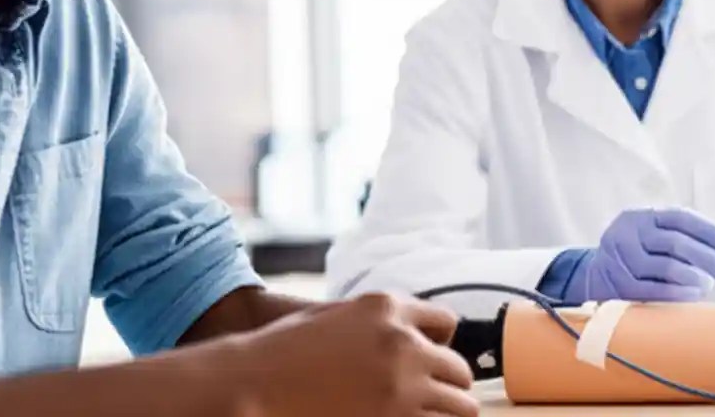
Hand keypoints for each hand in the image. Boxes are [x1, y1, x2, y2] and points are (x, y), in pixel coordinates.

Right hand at [234, 293, 478, 416]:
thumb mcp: (333, 317)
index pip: (446, 323)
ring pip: (461, 408)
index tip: (427, 363)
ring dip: (446, 414)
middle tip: (426, 399)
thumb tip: (409, 338)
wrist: (253, 382)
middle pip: (458, 370)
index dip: (438, 345)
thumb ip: (374, 322)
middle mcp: (402, 342)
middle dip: (446, 385)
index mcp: (386, 308)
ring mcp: (402, 385)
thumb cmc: (283, 352)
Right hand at [565, 207, 714, 302]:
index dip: (713, 232)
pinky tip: (694, 294)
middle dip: (711, 257)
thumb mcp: (655, 239)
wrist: (595, 276)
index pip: (682, 218)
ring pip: (664, 265)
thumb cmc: (640, 257)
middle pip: (676, 242)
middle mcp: (629, 232)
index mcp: (643, 216)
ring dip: (694, 275)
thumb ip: (687, 241)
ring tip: (712, 284)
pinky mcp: (618, 283)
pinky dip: (677, 292)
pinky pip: (652, 289)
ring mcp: (621, 258)